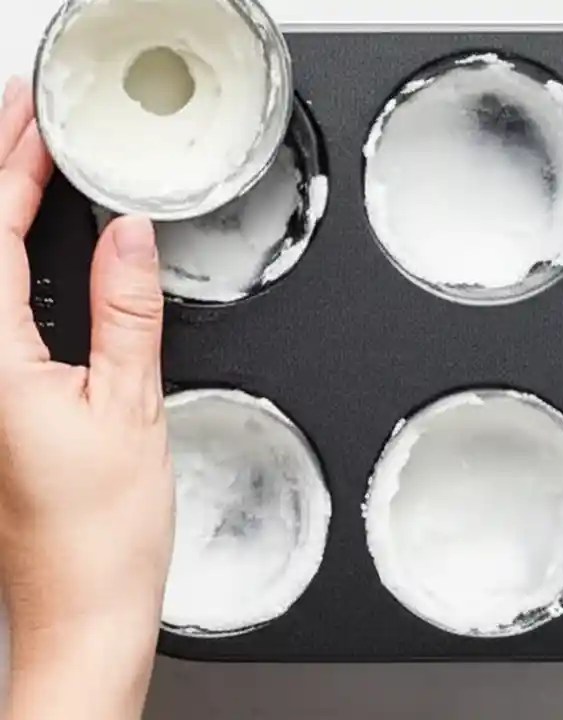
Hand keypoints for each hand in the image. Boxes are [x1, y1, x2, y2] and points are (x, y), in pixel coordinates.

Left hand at [0, 78, 170, 719]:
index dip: (16, 166)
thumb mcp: (131, 408)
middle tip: (28, 119)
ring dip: (4, 212)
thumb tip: (132, 236)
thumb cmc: (99, 535)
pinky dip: (12, 261)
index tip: (37, 119)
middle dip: (2, 172)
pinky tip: (35, 248)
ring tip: (32, 163)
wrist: (82, 608)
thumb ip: (127, 312)